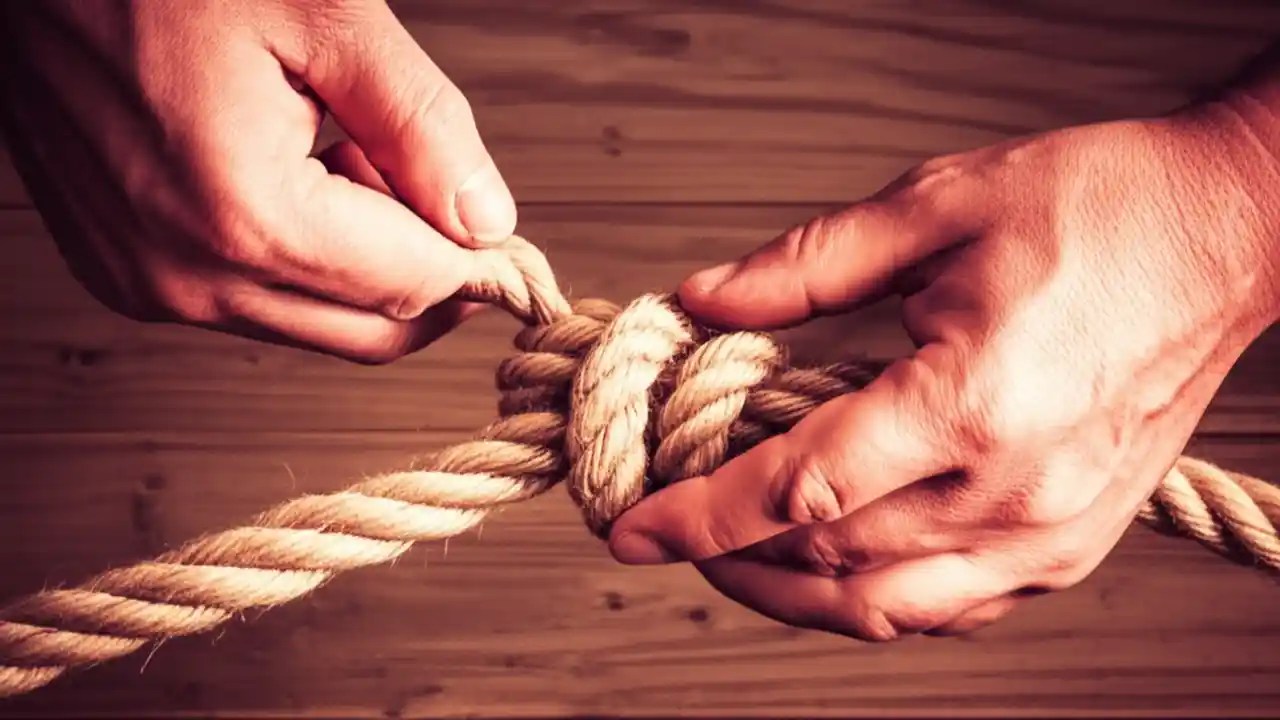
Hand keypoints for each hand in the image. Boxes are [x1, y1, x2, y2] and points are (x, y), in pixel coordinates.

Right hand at [0, 0, 514, 362]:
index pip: (416, 285)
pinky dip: (296, 259)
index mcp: (244, 217)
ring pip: (315, 323)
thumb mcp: (329, 16)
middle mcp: (186, 276)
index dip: (479, 261)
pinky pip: (251, 301)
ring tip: (343, 152)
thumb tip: (489, 221)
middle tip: (433, 185)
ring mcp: (145, 283)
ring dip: (359, 262)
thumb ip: (424, 129)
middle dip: (426, 271)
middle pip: (371, 330)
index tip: (499, 226)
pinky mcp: (123, 271)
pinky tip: (287, 171)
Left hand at [608, 104, 1279, 638]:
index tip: (630, 529)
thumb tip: (704, 300)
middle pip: (828, 560)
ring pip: (885, 611)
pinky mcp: (1070, 548)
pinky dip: (871, 601)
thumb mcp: (937, 206)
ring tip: (728, 556)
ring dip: (789, 593)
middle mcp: (1012, 491)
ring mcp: (1049, 534)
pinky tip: (827, 565)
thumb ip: (805, 266)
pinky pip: (949, 610)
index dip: (700, 518)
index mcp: (972, 401)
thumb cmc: (1101, 207)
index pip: (799, 488)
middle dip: (727, 553)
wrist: (1228, 234)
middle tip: (666, 523)